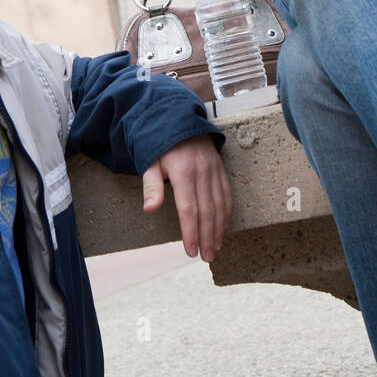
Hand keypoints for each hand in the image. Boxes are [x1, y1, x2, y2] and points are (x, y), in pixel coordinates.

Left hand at [141, 136, 231, 261]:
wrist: (180, 120)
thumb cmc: (162, 146)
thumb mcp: (150, 162)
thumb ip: (151, 186)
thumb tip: (149, 209)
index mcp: (183, 173)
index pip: (188, 209)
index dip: (190, 232)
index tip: (190, 251)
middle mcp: (202, 172)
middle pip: (206, 211)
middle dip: (207, 237)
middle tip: (206, 257)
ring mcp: (214, 170)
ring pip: (219, 204)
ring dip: (219, 228)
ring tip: (216, 247)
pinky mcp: (220, 169)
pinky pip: (227, 193)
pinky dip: (227, 212)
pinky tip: (224, 227)